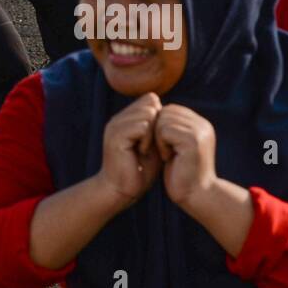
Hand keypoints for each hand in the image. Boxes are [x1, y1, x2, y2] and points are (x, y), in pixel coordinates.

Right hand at [97, 93, 163, 207]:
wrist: (123, 189)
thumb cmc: (141, 169)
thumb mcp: (155, 144)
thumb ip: (159, 127)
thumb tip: (172, 113)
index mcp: (126, 118)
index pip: (151, 98)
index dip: (161, 115)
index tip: (161, 136)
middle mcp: (118, 118)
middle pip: (150, 102)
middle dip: (159, 121)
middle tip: (156, 143)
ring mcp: (115, 126)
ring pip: (147, 112)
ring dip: (154, 131)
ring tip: (148, 148)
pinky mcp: (116, 137)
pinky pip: (141, 126)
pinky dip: (148, 138)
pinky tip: (143, 151)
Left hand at [154, 104, 217, 207]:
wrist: (196, 196)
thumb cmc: (183, 175)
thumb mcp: (177, 148)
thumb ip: (172, 130)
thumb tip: (155, 113)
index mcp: (201, 125)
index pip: (172, 110)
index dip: (160, 126)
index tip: (163, 147)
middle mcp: (203, 125)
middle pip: (167, 111)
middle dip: (158, 130)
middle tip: (163, 151)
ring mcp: (200, 131)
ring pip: (164, 119)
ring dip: (158, 137)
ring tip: (166, 155)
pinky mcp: (193, 140)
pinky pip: (164, 130)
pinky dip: (160, 144)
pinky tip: (167, 158)